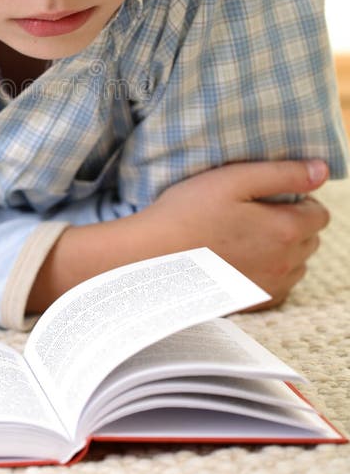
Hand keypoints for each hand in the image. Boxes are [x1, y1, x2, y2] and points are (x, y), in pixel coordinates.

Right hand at [151, 159, 329, 306]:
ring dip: (281, 249)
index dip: (298, 198)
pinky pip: (279, 286)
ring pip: (296, 263)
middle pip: (310, 238)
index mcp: (287, 229)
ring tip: (242, 235)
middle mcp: (287, 263)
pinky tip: (240, 259)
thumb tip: (321, 170)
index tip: (267, 195)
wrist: (152, 257)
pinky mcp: (253, 303)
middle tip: (251, 212)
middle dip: (291, 222)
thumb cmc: (187, 213)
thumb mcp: (234, 179)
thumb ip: (282, 173)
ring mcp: (271, 287)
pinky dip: (269, 272)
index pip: (319, 213)